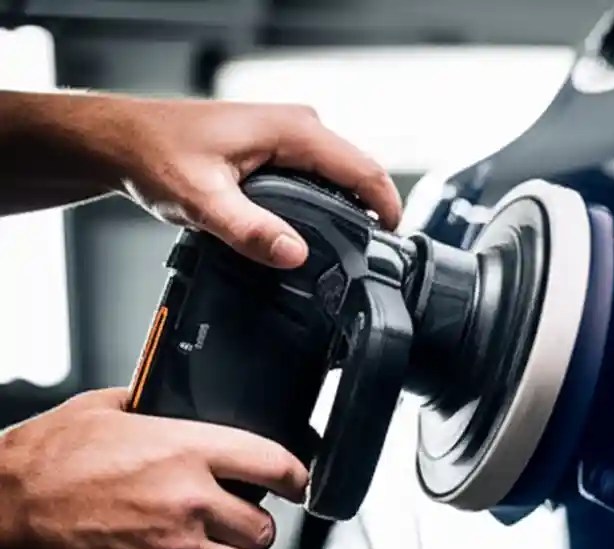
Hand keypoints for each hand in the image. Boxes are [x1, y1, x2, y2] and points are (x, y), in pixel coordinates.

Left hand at [0, 91, 401, 267]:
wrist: (122, 140)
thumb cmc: (156, 154)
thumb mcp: (203, 200)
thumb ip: (250, 229)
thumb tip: (295, 254)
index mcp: (293, 130)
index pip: (364, 169)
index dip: (387, 208)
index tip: (394, 245)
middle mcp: (299, 126)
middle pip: (357, 173)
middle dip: (370, 213)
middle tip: (369, 259)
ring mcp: (290, 135)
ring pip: (338, 176)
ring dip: (347, 209)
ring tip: (347, 250)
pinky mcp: (277, 147)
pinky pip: (318, 176)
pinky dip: (325, 203)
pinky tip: (315, 231)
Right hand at [0, 389, 308, 548]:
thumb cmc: (44, 459)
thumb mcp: (104, 409)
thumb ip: (149, 403)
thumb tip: (166, 391)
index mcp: (189, 451)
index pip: (277, 465)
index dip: (296, 479)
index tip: (295, 487)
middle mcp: (191, 502)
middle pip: (266, 530)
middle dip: (254, 533)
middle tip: (236, 531)